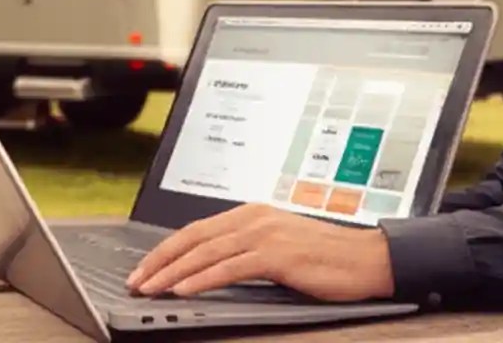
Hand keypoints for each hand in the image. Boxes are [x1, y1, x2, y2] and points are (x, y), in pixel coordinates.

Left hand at [126, 203, 394, 301]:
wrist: (368, 259)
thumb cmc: (328, 257)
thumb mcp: (280, 246)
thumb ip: (248, 249)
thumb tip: (211, 267)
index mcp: (253, 213)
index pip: (198, 229)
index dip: (166, 249)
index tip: (144, 267)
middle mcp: (255, 218)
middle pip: (194, 237)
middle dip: (158, 260)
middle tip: (134, 279)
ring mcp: (265, 234)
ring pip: (205, 252)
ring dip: (172, 272)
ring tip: (148, 287)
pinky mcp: (277, 255)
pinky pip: (229, 268)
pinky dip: (201, 279)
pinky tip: (183, 289)